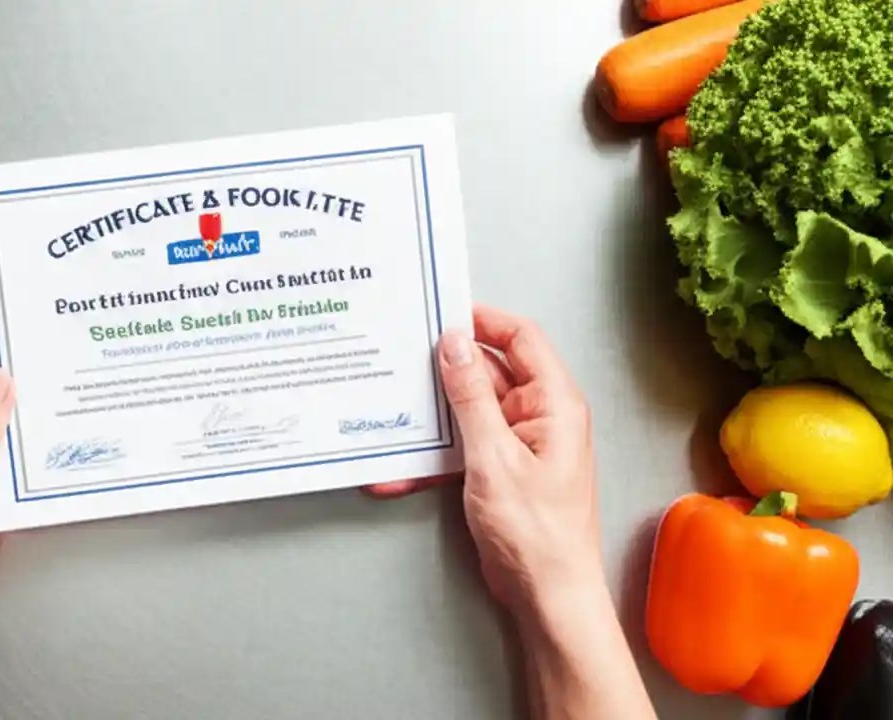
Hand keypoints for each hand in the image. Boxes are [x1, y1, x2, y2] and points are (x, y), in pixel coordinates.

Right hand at [367, 307, 601, 611]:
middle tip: (404, 358)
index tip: (442, 314)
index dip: (483, 320)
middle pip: (489, 373)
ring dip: (431, 418)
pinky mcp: (500, 471)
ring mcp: (519, 445)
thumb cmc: (538, 535)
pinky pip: (462, 448)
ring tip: (392, 412)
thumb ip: (471, 397)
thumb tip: (455, 345)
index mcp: (555, 404)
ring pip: (469, 412)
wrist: (548, 597)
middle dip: (445, 370)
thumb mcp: (494, 457)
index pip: (521, 339)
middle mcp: (540, 418)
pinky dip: (433, 456)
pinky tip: (400, 469)